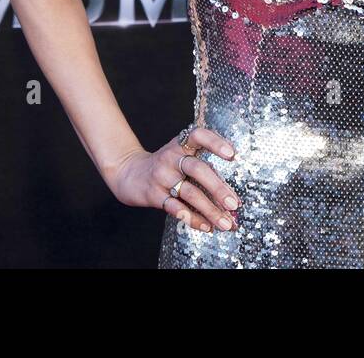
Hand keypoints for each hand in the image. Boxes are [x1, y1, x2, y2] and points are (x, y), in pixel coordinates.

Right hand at [111, 127, 241, 234]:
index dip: (215, 143)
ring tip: (226, 223)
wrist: (128, 172)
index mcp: (181, 144)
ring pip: (190, 193)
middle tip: (234, 204)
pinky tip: (207, 227)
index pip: (199, 136)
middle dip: (218, 188)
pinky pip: (176, 208)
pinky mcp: (154, 195)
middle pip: (198, 170)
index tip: (232, 155)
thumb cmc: (166, 165)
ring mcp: (162, 176)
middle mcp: (171, 157)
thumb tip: (232, 194)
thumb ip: (203, 166)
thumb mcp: (179, 154)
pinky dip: (193, 219)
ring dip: (210, 210)